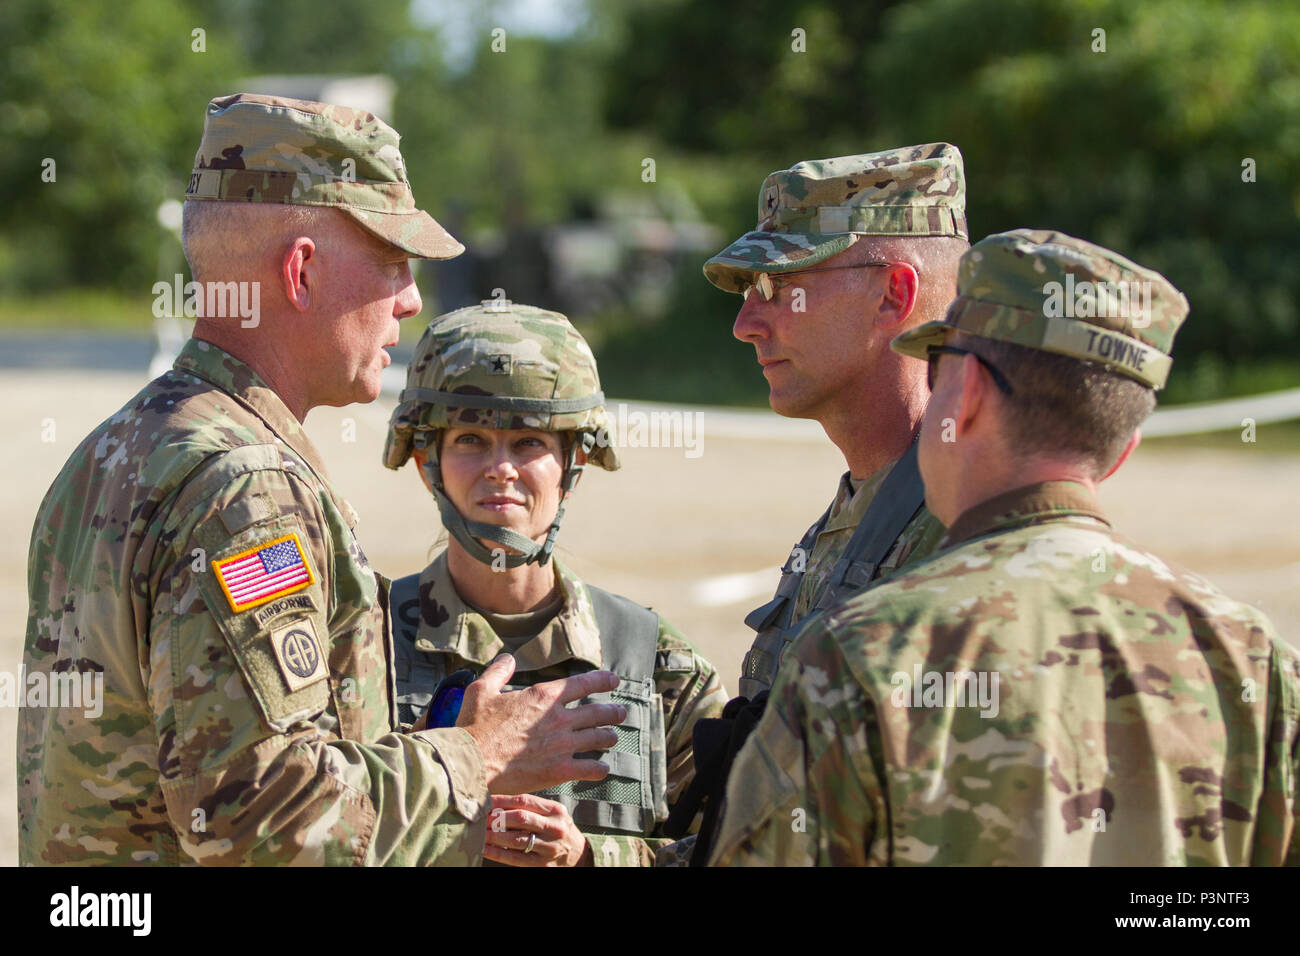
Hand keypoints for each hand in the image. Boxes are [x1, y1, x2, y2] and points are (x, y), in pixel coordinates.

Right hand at [457, 655, 624, 794]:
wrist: (472, 762)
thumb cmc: (474, 726)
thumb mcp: (481, 690)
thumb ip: (498, 672)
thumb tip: (507, 658)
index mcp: (543, 696)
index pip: (583, 683)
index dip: (602, 681)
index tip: (614, 680)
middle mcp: (559, 718)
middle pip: (598, 712)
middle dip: (613, 712)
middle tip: (621, 713)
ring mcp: (562, 744)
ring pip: (598, 738)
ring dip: (608, 737)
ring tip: (613, 737)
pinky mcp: (559, 769)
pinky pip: (590, 768)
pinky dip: (599, 768)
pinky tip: (603, 769)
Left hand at [484, 793, 592, 866]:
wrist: (578, 854)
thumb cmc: (557, 829)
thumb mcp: (552, 814)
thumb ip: (531, 807)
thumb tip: (496, 802)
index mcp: (555, 810)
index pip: (525, 800)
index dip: (502, 800)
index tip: (486, 801)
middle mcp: (554, 827)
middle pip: (520, 818)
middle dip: (496, 817)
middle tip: (480, 818)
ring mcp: (549, 847)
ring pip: (516, 839)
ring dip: (493, 835)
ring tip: (478, 833)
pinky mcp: (542, 864)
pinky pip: (515, 858)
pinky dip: (497, 853)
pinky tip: (485, 849)